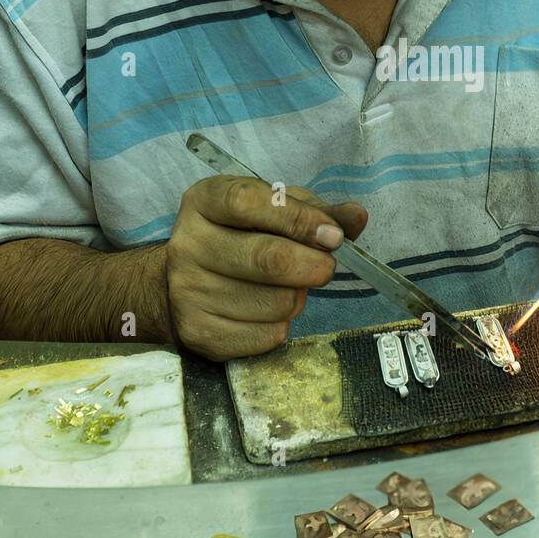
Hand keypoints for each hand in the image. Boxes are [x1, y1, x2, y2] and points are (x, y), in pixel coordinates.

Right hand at [165, 176, 367, 360]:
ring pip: (275, 303)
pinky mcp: (197, 331)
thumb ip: (315, 210)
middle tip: (325, 267)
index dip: (299, 220)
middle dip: (314, 266)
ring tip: (287, 287)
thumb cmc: (238, 236)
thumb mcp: (272, 209)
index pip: (250, 203)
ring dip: (298, 297)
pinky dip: (281, 325)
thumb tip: (356, 217)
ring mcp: (187, 290)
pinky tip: (268, 310)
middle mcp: (188, 244)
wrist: (182, 282)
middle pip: (268, 259)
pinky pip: (266, 336)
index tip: (334, 236)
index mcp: (204, 201)